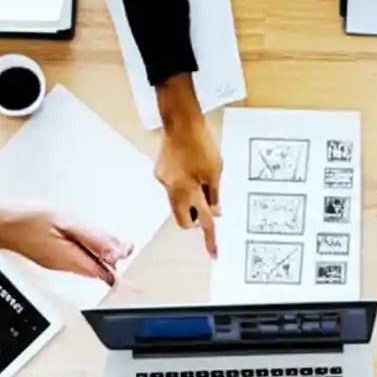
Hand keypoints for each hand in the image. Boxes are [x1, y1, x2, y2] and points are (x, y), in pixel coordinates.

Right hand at [0, 205, 132, 284]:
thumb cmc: (27, 219)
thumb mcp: (66, 222)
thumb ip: (94, 238)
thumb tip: (119, 251)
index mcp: (73, 260)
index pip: (106, 276)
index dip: (124, 277)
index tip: (139, 285)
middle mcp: (66, 266)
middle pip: (99, 269)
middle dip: (113, 260)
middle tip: (125, 245)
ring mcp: (57, 263)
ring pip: (88, 263)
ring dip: (101, 254)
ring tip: (110, 241)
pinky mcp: (51, 256)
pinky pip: (77, 257)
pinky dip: (87, 250)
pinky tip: (87, 237)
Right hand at [158, 116, 221, 258]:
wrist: (180, 123)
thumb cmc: (201, 144)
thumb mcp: (216, 171)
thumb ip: (214, 194)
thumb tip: (215, 211)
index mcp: (189, 191)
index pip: (204, 221)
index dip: (210, 238)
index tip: (213, 254)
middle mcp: (173, 191)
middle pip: (184, 219)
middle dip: (195, 217)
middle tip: (205, 203)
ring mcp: (164, 182)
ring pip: (177, 204)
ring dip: (189, 199)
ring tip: (197, 178)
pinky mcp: (159, 173)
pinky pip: (172, 188)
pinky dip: (182, 185)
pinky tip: (187, 167)